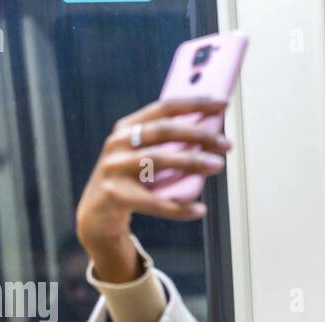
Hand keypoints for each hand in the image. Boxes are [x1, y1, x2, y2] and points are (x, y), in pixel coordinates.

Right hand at [75, 97, 231, 281]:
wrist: (97, 214)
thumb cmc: (130, 181)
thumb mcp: (142, 156)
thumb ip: (167, 145)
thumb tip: (211, 136)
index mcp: (127, 127)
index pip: (164, 108)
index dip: (194, 104)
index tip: (222, 104)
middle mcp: (118, 143)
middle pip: (163, 131)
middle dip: (198, 134)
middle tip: (227, 144)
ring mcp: (114, 168)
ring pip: (158, 161)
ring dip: (192, 162)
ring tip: (218, 165)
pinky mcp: (116, 195)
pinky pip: (154, 202)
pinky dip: (179, 208)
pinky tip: (199, 210)